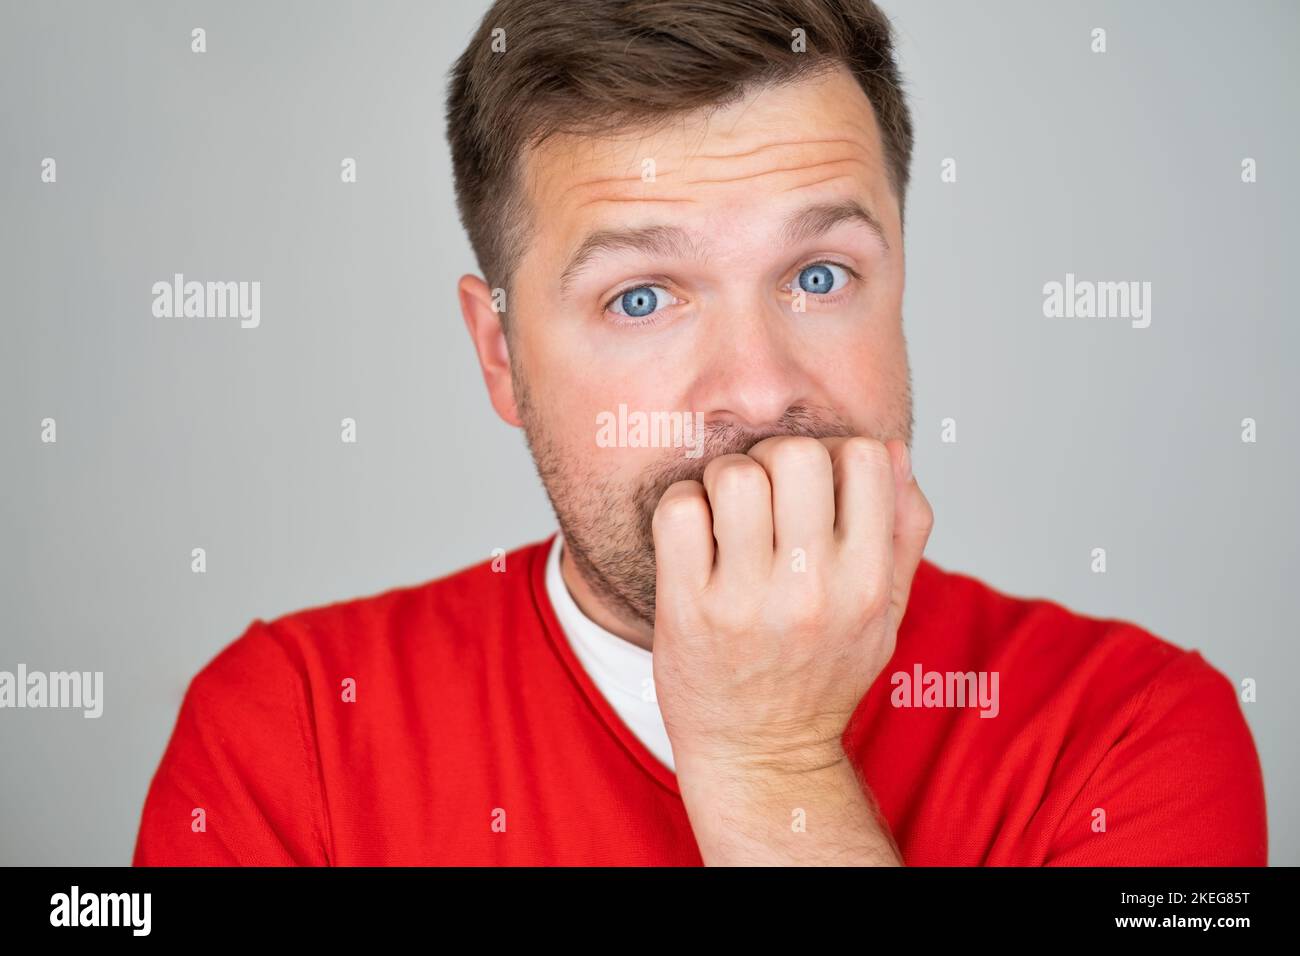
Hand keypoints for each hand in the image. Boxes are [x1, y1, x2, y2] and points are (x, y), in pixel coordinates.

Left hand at [651, 435, 932, 776]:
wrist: (758, 755)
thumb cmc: (821, 674)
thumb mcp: (884, 613)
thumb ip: (903, 532)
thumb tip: (892, 450)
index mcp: (865, 583)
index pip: (863, 456)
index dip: (833, 454)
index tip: (814, 487)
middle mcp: (811, 590)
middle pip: (795, 453)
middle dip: (773, 458)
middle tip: (763, 496)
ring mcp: (745, 600)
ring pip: (734, 474)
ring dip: (724, 479)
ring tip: (726, 515)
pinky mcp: (687, 609)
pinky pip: (678, 510)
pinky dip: (682, 506)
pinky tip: (693, 535)